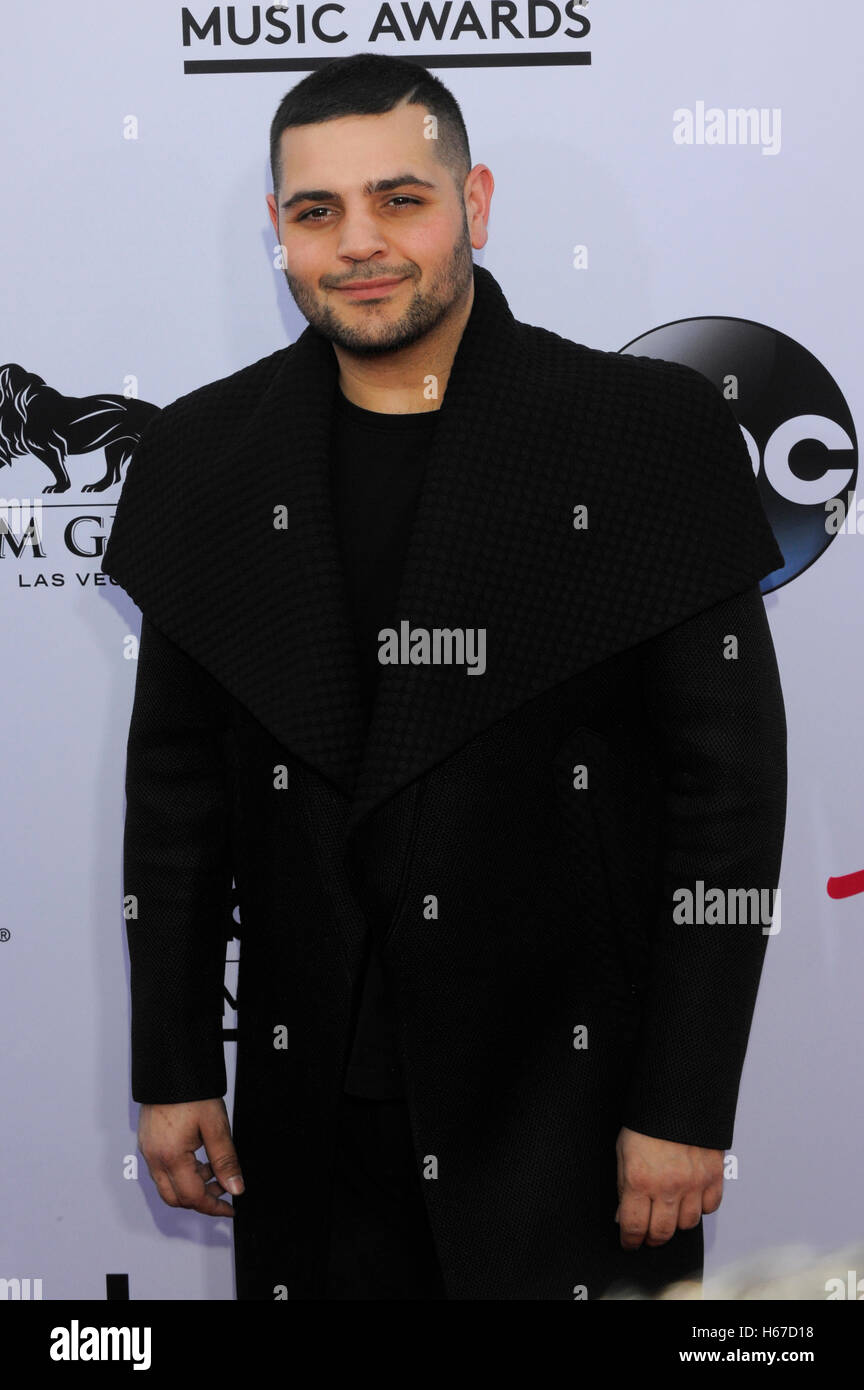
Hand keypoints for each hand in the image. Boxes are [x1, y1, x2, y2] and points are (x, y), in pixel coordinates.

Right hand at [137, 1097, 244, 1216]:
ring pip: (168, 1186)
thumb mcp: (215, 1125)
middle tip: (223, 1190)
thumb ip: (225, 1159)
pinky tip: (199, 1159)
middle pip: (176, 1198)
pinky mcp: (148, 1143)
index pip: (192, 1197)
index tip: (229, 1208)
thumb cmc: (190, 1091)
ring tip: (215, 1169)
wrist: (170, 1067)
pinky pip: (163, 1170)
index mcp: (170, 1156)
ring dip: (192, 1186)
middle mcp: (154, 1158)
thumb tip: (235, 1187)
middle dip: (201, 1199)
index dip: (214, 1206)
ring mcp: (148, 1151)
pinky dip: (182, 1173)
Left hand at [615, 1126, 722, 1248]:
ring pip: (687, 1224)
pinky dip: (701, 1208)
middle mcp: (668, 1187)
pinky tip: (691, 1201)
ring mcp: (694, 1183)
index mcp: (639, 1180)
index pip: (633, 1227)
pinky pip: (710, 1207)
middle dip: (651, 1239)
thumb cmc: (646, 1119)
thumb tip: (623, 1215)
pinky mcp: (714, 1175)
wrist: (677, 1094)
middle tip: (647, 1236)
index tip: (629, 1243)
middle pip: (661, 1232)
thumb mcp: (622, 1150)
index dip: (630, 1241)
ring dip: (676, 1224)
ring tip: (668, 1217)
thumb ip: (623, 1185)